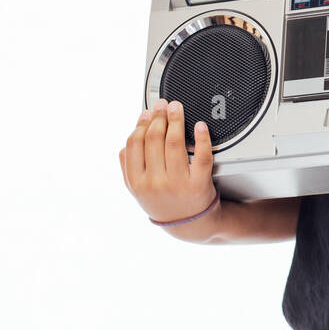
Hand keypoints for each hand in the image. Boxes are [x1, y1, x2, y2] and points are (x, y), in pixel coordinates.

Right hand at [119, 99, 218, 223]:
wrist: (189, 224)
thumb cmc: (163, 202)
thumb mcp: (138, 190)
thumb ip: (129, 167)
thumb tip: (126, 142)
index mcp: (137, 182)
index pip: (134, 144)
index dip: (141, 123)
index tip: (148, 112)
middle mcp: (155, 182)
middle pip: (154, 139)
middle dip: (159, 116)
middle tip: (164, 105)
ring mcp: (177, 183)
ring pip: (174, 143)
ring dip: (176, 120)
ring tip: (177, 108)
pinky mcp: (199, 183)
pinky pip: (201, 156)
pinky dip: (202, 138)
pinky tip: (200, 126)